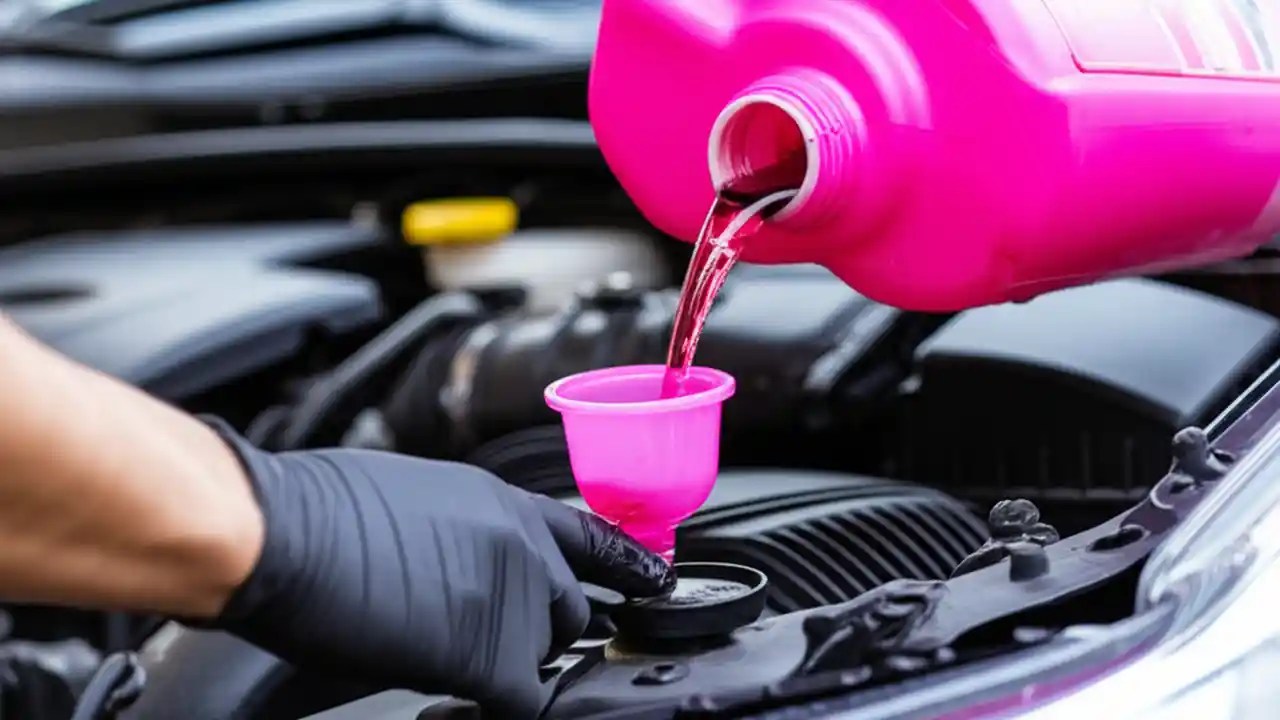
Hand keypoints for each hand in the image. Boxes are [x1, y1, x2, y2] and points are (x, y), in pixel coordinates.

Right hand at [206, 422, 674, 718]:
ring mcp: (516, 600)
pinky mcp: (493, 654)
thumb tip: (457, 562)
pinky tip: (462, 705)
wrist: (285, 531)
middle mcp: (524, 547)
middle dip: (543, 630)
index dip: (625, 563)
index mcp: (503, 503)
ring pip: (547, 653)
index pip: (588, 537)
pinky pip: (528, 702)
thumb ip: (459, 531)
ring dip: (514, 665)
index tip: (656, 579)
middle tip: (507, 643)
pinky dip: (500, 708)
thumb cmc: (318, 507)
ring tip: (465, 665)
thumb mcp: (412, 497)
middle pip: (569, 608)